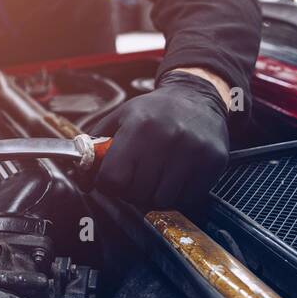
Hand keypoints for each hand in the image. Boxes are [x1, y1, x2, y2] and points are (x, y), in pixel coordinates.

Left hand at [90, 71, 230, 211]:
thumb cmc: (156, 110)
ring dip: (154, 194)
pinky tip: (175, 177)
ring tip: (156, 175)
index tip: (111, 179)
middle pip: (137, 193)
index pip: (113, 178)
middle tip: (135, 177)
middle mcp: (167, 139)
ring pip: (162, 200)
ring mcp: (193, 151)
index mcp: (139, 126)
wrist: (198, 96)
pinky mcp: (213, 162)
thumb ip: (96, 146)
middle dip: (130, 190)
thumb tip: (83, 180)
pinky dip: (177, 195)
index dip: (107, 184)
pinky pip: (187, 199)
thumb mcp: (120, 117)